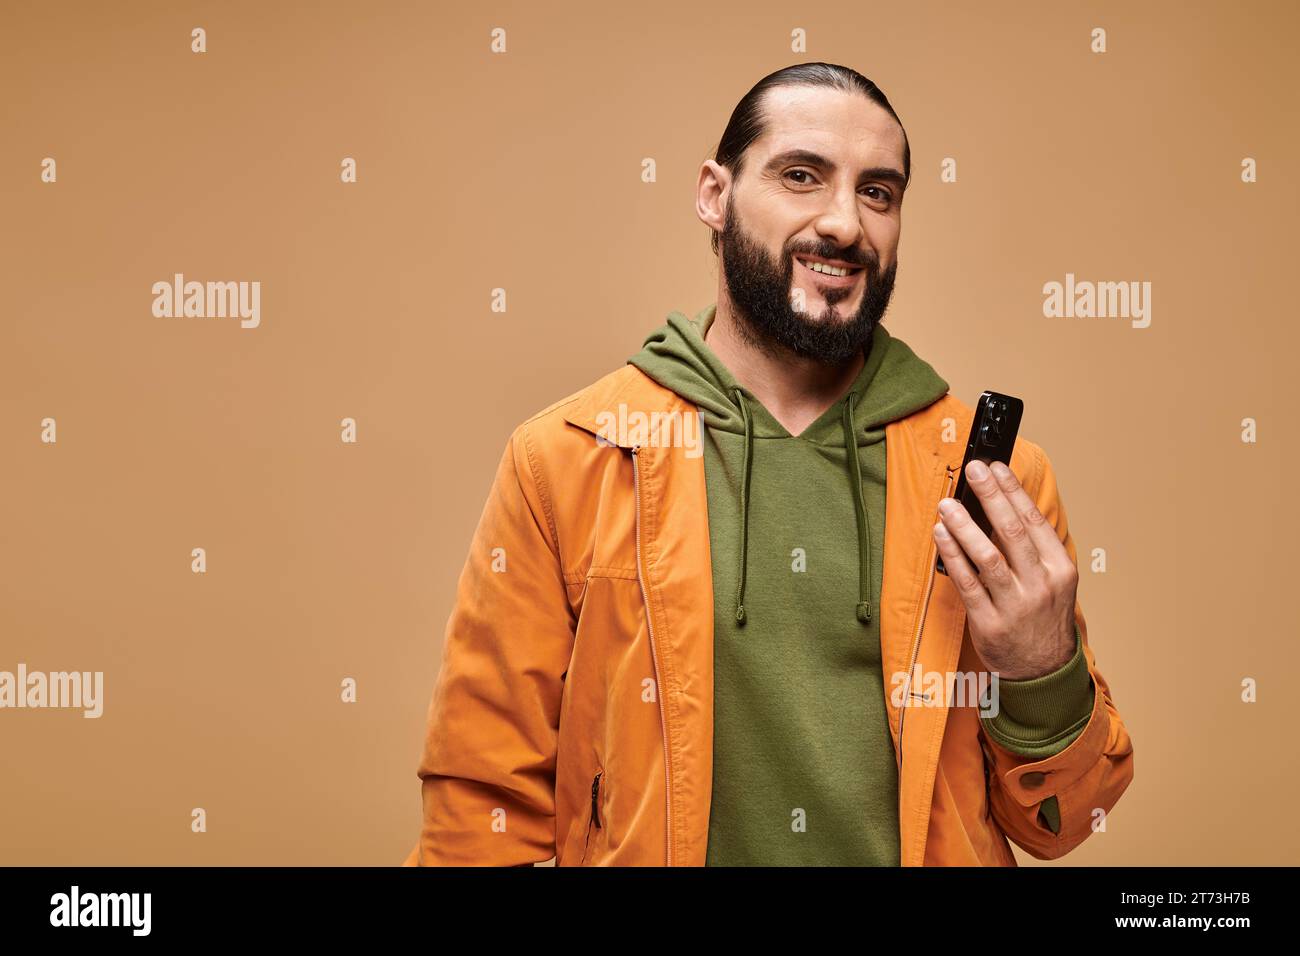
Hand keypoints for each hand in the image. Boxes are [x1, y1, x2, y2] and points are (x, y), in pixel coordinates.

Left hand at [932, 458, 1077, 680]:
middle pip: (1012, 532)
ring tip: (947, 504)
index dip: (1013, 491)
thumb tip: (1000, 504)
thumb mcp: (1054, 581)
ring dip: (964, 526)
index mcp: (1059, 569)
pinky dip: (952, 556)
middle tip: (972, 471)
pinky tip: (941, 535)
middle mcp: (1040, 585)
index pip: (1033, 520)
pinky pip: (967, 583)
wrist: (1043, 670)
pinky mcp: (989, 623)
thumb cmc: (1043, 617)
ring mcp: (1015, 605)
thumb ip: (1032, 548)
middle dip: (990, 496)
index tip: (995, 467)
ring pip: (988, 557)